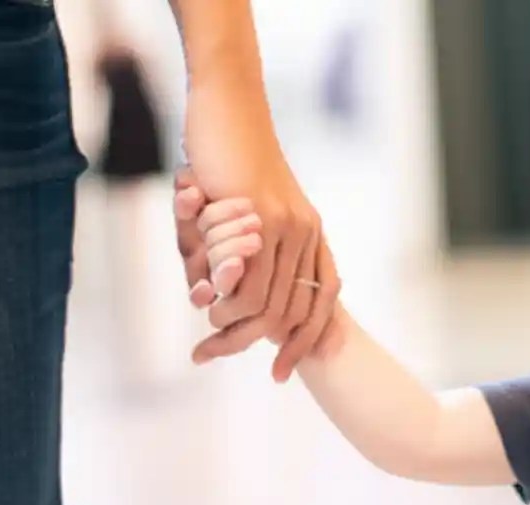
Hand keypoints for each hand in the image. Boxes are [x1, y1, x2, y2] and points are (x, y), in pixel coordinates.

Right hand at [175, 81, 338, 380]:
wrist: (230, 107)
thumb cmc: (229, 155)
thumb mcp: (244, 208)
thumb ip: (248, 248)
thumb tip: (230, 287)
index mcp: (311, 233)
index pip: (322, 300)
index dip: (307, 340)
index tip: (284, 372)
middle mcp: (308, 233)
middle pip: (296, 311)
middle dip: (261, 347)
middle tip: (213, 359)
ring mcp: (289, 227)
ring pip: (271, 303)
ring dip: (237, 331)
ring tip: (206, 343)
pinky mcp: (263, 220)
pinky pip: (250, 281)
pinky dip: (228, 305)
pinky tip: (207, 310)